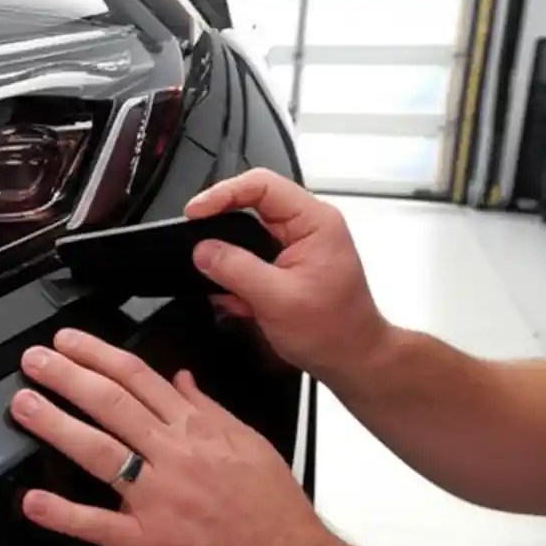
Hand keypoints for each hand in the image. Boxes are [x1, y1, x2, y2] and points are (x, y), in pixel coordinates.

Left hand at [11, 328, 343, 545]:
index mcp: (197, 431)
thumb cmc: (274, 514)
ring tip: (24, 405)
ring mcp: (159, 500)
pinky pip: (99, 524)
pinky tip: (34, 500)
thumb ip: (208, 409)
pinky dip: (63, 513)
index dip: (97, 355)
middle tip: (33, 361)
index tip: (68, 342)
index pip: (138, 378)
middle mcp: (174, 458)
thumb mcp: (249, 445)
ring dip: (56, 425)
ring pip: (99, 451)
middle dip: (67, 377)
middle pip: (111, 404)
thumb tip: (181, 379)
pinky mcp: (149, 543)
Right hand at [186, 168, 390, 382]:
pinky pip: (250, 254)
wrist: (352, 359)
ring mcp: (296, 244)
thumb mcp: (277, 299)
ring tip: (211, 270)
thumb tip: (202, 250)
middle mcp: (306, 226)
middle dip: (219, 221)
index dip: (223, 194)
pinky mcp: (285, 263)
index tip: (196, 212)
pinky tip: (233, 296)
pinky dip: (235, 272)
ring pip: (247, 231)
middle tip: (194, 234)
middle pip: (252, 202)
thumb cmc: (334, 330)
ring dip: (227, 251)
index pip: (261, 186)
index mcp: (314, 222)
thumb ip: (235, 270)